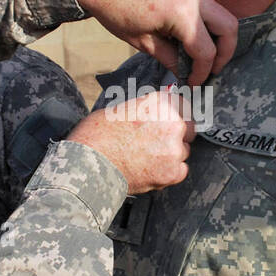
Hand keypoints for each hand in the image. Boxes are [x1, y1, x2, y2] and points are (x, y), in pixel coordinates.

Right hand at [67, 89, 194, 193]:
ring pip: (182, 151)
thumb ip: (145, 111)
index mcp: (160, 103)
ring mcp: (174, 149)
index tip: (170, 121)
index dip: (175, 115)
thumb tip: (155, 113)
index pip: (183, 105)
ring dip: (170, 154)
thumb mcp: (122, 109)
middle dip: (175, 135)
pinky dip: (168, 172)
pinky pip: (180, 171)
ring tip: (145, 158)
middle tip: (155, 142)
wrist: (88, 164)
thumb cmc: (97, 135)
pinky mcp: (172, 172)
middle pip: (187, 129)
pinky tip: (149, 169)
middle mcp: (172, 123)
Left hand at [69, 0, 236, 85]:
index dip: (202, 71)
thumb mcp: (143, 42)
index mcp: (180, 11)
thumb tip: (186, 74)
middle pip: (229, 28)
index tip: (194, 83)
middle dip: (224, 53)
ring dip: (219, 38)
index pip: (205, 49)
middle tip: (210, 71)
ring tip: (203, 58)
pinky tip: (192, 39)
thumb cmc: (115, 11)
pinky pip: (208, 6)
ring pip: (223, 15)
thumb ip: (170, 58)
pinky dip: (208, 24)